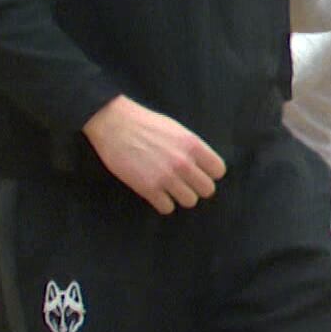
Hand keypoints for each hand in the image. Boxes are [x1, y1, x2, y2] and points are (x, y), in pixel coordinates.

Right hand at [82, 96, 225, 214]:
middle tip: (182, 182)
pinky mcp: (148, 188)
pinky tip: (154, 193)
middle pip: (207, 190)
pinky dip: (162, 203)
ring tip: (167, 188)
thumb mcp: (174, 129)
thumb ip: (191, 148)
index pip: (218, 171)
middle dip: (195, 187)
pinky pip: (167, 208)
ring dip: (179, 196)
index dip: (208, 173)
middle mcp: (183, 162)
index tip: (197, 172)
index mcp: (192, 145)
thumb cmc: (142, 123)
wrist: (112, 123)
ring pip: (190, 201)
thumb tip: (201, 166)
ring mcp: (166, 176)